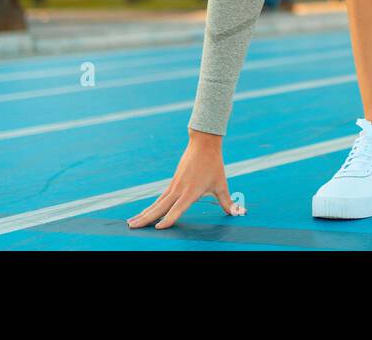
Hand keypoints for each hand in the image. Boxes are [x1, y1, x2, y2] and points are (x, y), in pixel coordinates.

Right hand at [126, 129, 240, 229]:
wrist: (203, 144)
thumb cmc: (214, 165)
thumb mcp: (222, 184)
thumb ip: (228, 202)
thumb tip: (240, 212)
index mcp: (191, 191)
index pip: (178, 208)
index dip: (169, 219)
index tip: (159, 228)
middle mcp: (179, 189)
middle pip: (160, 207)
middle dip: (146, 218)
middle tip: (132, 227)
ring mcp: (174, 186)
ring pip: (156, 203)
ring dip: (144, 213)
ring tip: (131, 223)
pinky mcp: (173, 183)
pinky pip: (159, 198)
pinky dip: (151, 206)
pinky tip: (144, 213)